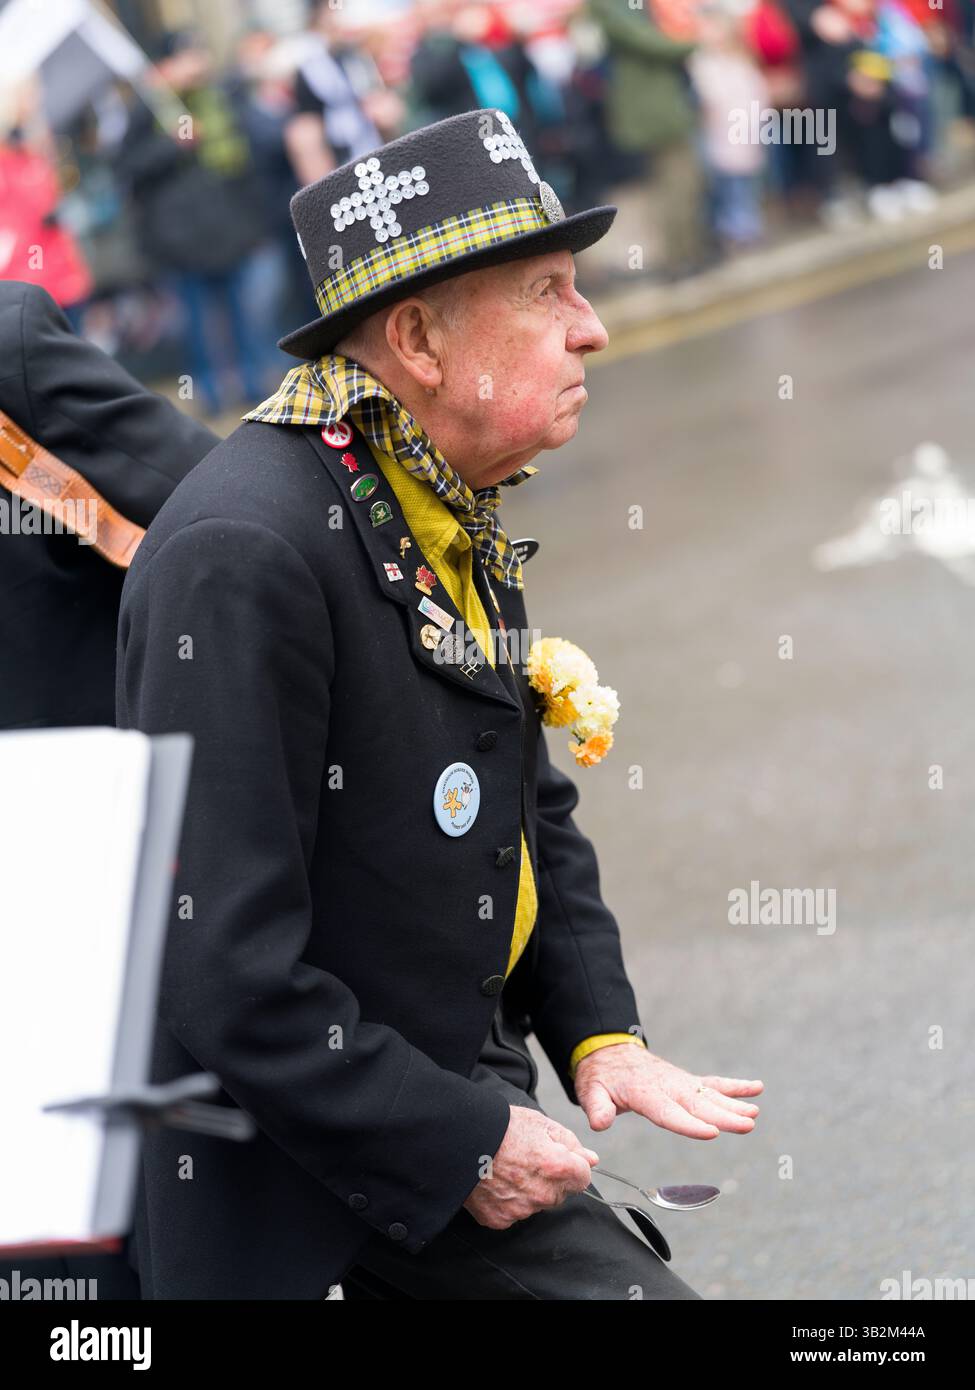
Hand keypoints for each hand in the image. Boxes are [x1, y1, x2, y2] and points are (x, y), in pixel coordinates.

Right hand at [463, 1105, 597, 1229]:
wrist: (460, 1139)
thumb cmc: (501, 1126)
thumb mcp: (540, 1122)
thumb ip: (570, 1143)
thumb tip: (592, 1159)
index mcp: (557, 1167)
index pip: (583, 1177)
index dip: (571, 1163)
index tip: (555, 1155)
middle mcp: (542, 1194)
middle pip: (561, 1192)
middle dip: (552, 1178)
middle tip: (527, 1159)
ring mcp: (520, 1210)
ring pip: (538, 1204)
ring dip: (531, 1190)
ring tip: (508, 1168)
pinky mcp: (499, 1220)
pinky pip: (514, 1213)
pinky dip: (508, 1201)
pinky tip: (496, 1182)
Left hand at [574, 1044, 762, 1137]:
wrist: (608, 1050)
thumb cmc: (601, 1076)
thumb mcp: (590, 1091)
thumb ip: (596, 1107)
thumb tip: (601, 1123)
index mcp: (644, 1091)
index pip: (668, 1111)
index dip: (689, 1124)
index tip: (711, 1132)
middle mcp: (667, 1085)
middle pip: (697, 1104)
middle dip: (723, 1116)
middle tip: (747, 1124)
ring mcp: (680, 1081)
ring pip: (709, 1094)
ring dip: (733, 1103)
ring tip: (754, 1114)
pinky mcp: (686, 1081)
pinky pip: (713, 1083)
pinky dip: (734, 1086)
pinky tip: (757, 1089)